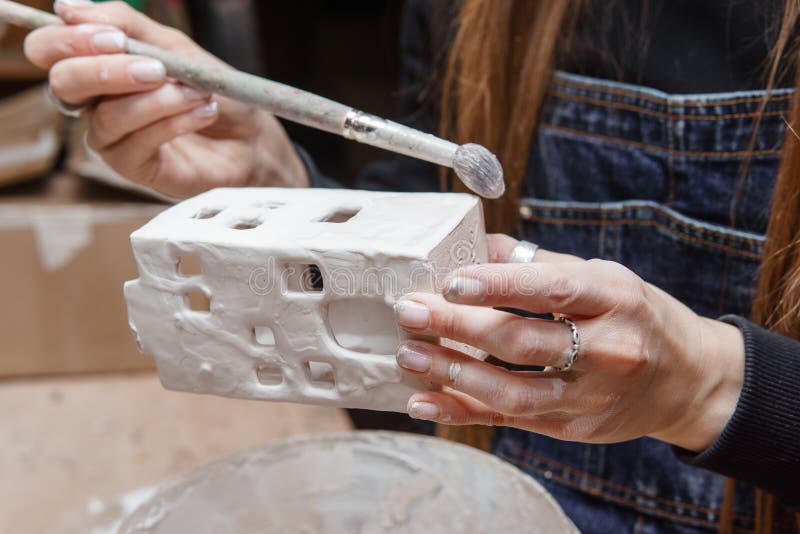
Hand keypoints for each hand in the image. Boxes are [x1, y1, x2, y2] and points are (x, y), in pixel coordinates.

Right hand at [24, 0, 307, 196]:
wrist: (252, 138)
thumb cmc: (213, 92)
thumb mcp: (175, 48)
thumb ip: (127, 26)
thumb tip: (68, 7)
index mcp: (98, 68)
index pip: (50, 50)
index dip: (70, 40)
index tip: (115, 37)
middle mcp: (96, 104)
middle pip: (64, 85)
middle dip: (106, 71)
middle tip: (156, 68)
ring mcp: (114, 139)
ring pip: (107, 116)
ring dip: (158, 99)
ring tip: (198, 92)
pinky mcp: (136, 168)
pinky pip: (137, 144)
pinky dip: (173, 122)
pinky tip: (204, 112)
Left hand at [394, 235, 744, 451]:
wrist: (688, 378)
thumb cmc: (636, 316)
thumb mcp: (603, 278)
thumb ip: (540, 263)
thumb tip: (478, 247)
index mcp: (614, 298)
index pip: (550, 288)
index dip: (498, 285)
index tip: (451, 281)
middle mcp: (609, 349)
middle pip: (521, 341)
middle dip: (457, 326)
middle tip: (410, 312)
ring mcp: (592, 395)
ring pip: (512, 390)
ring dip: (452, 373)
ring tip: (409, 356)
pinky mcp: (575, 427)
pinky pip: (510, 420)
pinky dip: (463, 412)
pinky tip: (425, 402)